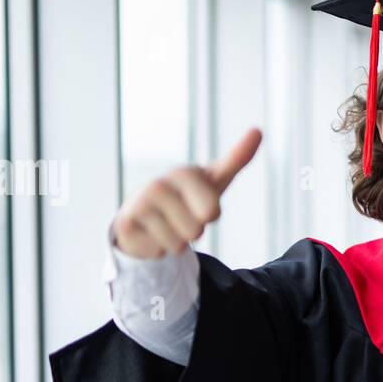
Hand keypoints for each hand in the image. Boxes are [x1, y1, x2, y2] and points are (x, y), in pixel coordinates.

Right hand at [112, 128, 262, 258]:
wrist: (145, 215)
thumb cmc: (187, 196)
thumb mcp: (214, 180)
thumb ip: (237, 158)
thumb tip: (258, 130)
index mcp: (184, 173)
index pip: (211, 210)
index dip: (210, 214)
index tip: (201, 203)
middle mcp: (158, 184)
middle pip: (195, 231)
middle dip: (193, 231)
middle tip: (182, 218)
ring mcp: (139, 203)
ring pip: (177, 244)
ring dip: (176, 242)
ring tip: (166, 226)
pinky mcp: (124, 225)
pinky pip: (157, 251)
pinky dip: (158, 250)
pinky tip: (151, 234)